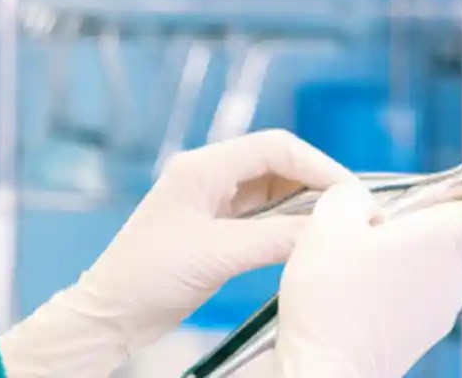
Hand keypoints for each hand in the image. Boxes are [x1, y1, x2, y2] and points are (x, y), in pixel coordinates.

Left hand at [0, 130, 350, 377]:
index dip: (317, 165)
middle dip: (316, 180)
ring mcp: (212, 198)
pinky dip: (288, 220)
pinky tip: (307, 236)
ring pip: (273, 186)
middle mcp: (208, 174)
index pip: (274, 147)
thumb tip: (327, 231)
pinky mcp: (215, 224)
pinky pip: (263, 212)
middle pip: (278, 162)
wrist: (110, 314)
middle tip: (351, 208)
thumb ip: (275, 239)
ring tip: (336, 222)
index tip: (349, 192)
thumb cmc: (148, 278)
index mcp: (202, 167)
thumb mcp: (217, 256)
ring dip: (305, 201)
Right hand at [277, 181, 461, 377]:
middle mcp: (454, 275)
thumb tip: (364, 203)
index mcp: (443, 238)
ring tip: (356, 269)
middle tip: (370, 232)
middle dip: (416, 228)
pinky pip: (419, 299)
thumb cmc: (331, 295)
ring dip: (403, 261)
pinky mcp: (425, 337)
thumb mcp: (329, 221)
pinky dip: (396, 292)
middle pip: (452, 236)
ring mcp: (443, 312)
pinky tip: (359, 297)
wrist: (324, 369)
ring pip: (432, 269)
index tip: (438, 196)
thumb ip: (353, 195)